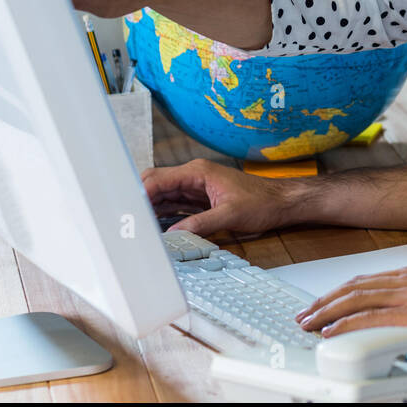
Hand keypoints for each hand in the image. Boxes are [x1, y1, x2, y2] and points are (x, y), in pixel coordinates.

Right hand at [141, 158, 300, 235]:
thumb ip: (200, 223)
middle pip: (156, 184)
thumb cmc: (261, 203)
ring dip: (150, 209)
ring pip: (164, 196)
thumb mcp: (230, 215)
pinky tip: (155, 227)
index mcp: (197, 172)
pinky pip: (175, 205)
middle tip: (125, 218)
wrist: (281, 202)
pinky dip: (164, 215)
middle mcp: (193, 176)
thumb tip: (174, 233)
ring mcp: (196, 188)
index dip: (139, 193)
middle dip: (139, 200)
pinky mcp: (201, 199)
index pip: (158, 179)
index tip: (125, 208)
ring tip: (135, 226)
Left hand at [296, 267, 406, 346]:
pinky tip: (332, 331)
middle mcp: (406, 281)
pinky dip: (346, 324)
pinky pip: (369, 318)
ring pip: (355, 300)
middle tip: (306, 313)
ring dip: (327, 311)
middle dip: (325, 301)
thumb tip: (398, 315)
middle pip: (353, 287)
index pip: (364, 281)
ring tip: (310, 323)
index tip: (323, 302)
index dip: (338, 292)